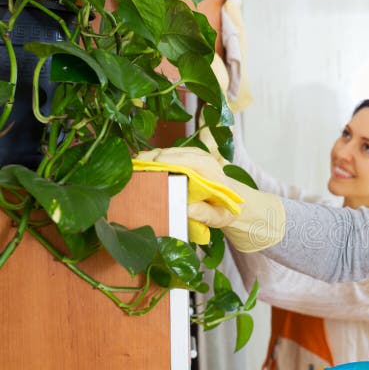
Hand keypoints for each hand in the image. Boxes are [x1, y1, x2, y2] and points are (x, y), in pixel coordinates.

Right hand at [134, 147, 283, 250]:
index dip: (164, 162)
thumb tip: (185, 208)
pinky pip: (164, 156)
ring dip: (146, 161)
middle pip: (169, 153)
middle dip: (148, 161)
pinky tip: (139, 171)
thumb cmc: (227, 210)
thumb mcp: (219, 217)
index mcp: (209, 169)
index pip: (184, 160)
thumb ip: (204, 213)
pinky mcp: (184, 159)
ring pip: (164, 153)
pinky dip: (151, 162)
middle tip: (129, 172)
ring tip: (129, 171)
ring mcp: (191, 155)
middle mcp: (200, 157)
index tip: (145, 168)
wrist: (237, 202)